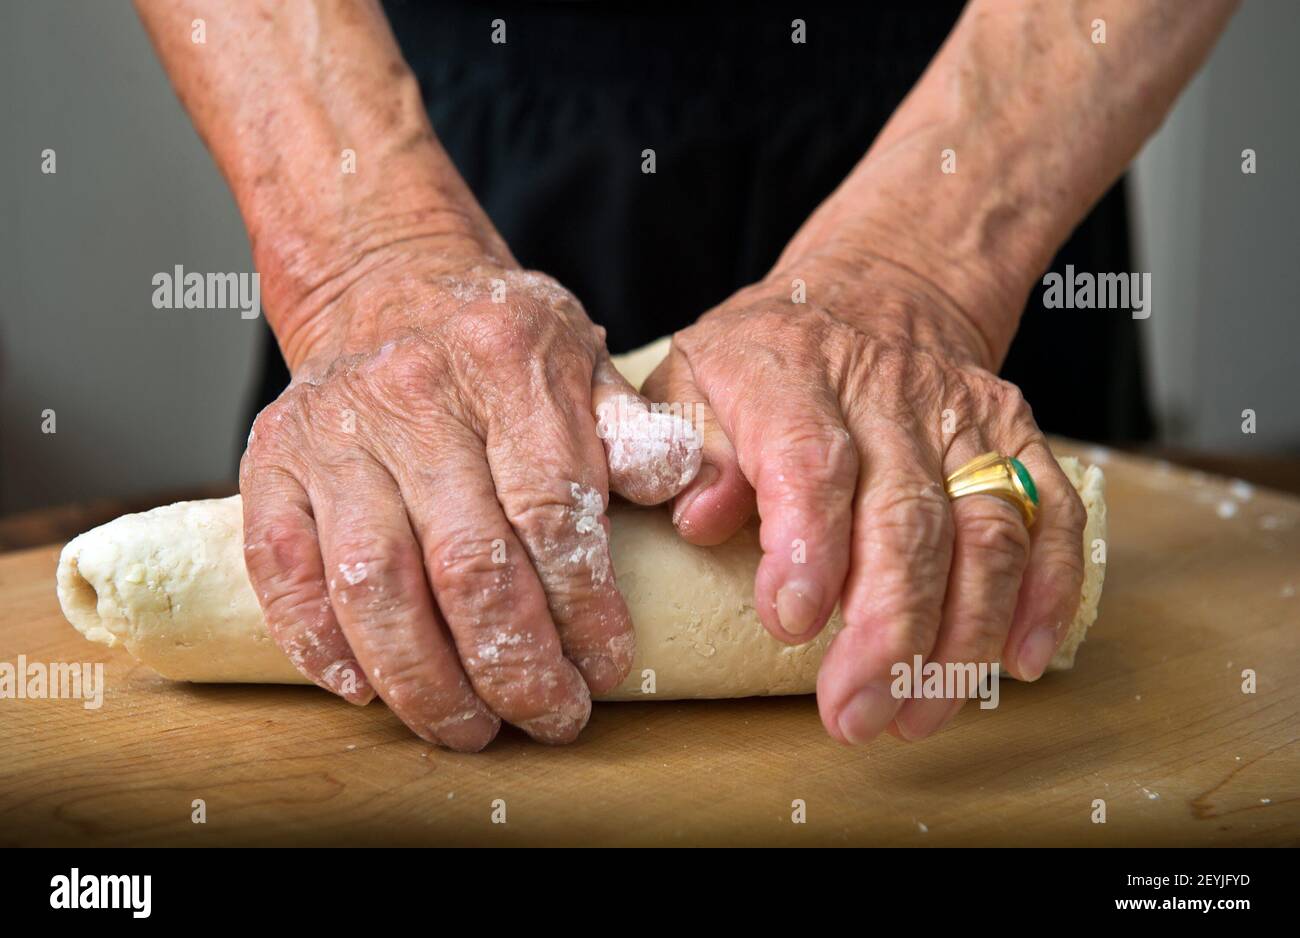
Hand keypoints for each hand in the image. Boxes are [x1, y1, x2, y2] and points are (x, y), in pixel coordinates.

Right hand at [240, 239, 697, 750]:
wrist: (384, 285)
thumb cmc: (497, 343)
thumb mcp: (583, 362)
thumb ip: (633, 429)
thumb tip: (679, 486)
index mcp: (506, 365)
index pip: (551, 511)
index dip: (582, 608)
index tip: (605, 667)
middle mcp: (412, 396)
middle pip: (464, 562)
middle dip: (513, 666)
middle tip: (548, 718)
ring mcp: (329, 432)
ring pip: (370, 583)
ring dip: (422, 678)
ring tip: (468, 727)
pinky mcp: (269, 463)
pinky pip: (282, 570)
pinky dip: (317, 644)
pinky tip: (366, 689)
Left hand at [643, 251, 1086, 743]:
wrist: (881, 286)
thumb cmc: (770, 356)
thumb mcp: (695, 378)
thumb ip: (688, 449)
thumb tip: (700, 519)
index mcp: (791, 371)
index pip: (811, 460)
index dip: (809, 547)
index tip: (792, 623)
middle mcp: (888, 392)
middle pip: (907, 517)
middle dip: (888, 631)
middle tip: (857, 715)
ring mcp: (965, 416)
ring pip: (987, 531)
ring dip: (961, 637)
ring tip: (917, 714)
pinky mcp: (1018, 437)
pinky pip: (1051, 516)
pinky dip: (1047, 593)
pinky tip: (1017, 662)